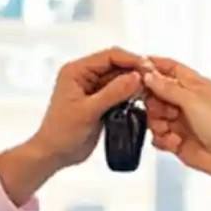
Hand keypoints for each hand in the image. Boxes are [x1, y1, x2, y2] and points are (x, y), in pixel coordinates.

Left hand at [29, 46, 147, 168]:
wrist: (55, 154)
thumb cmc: (62, 132)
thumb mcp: (87, 111)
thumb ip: (112, 93)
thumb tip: (136, 77)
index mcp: (77, 70)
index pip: (109, 56)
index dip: (131, 60)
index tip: (149, 69)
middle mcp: (86, 75)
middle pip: (117, 66)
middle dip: (136, 72)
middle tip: (155, 81)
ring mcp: (94, 89)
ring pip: (121, 80)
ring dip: (135, 84)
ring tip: (153, 91)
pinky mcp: (101, 102)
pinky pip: (120, 93)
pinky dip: (132, 96)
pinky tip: (144, 100)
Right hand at [140, 57, 210, 180]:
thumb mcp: (192, 99)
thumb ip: (168, 87)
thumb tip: (148, 75)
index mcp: (194, 85)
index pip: (170, 68)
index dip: (154, 65)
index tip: (137, 68)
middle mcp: (186, 101)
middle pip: (156, 93)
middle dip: (153, 102)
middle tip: (161, 110)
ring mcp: (180, 121)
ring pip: (153, 116)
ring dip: (157, 123)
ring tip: (169, 129)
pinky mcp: (175, 139)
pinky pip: (157, 136)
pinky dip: (162, 139)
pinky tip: (174, 142)